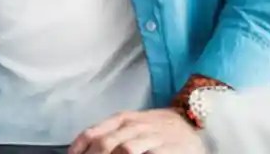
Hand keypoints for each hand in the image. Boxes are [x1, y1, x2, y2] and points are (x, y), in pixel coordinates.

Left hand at [68, 108, 206, 153]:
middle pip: (105, 143)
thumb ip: (110, 133)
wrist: (190, 122)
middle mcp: (135, 126)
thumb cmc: (156, 127)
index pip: (93, 133)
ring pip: (125, 149)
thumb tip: (83, 148)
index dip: (79, 149)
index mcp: (122, 119)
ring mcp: (152, 137)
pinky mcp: (168, 148)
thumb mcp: (132, 124)